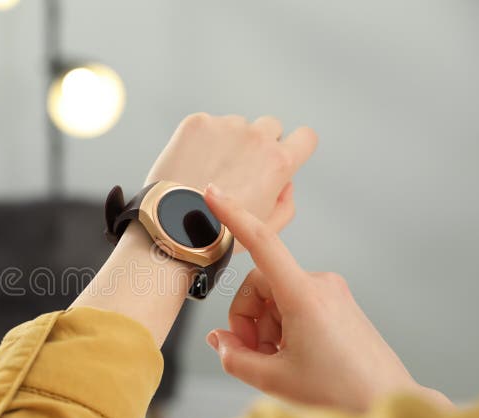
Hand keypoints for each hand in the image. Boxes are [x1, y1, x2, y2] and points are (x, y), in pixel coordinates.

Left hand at [146, 113, 316, 249]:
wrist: (172, 225)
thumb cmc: (218, 233)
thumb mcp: (266, 230)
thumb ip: (286, 202)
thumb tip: (286, 182)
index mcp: (280, 162)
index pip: (306, 137)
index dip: (295, 147)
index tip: (280, 155)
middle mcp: (257, 137)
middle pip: (269, 127)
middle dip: (258, 144)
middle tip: (237, 170)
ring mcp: (226, 126)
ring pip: (237, 126)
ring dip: (228, 142)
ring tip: (207, 172)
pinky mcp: (198, 123)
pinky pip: (208, 125)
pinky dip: (202, 141)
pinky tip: (191, 165)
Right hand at [203, 185, 451, 411]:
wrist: (388, 404)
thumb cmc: (342, 393)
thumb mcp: (273, 379)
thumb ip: (234, 357)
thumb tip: (219, 341)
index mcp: (304, 296)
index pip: (262, 243)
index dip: (233, 216)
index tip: (214, 195)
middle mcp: (320, 285)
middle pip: (259, 284)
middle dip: (248, 318)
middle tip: (252, 354)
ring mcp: (332, 292)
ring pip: (275, 296)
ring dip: (265, 326)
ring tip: (277, 361)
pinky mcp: (338, 302)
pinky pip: (294, 302)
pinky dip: (282, 326)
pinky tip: (291, 354)